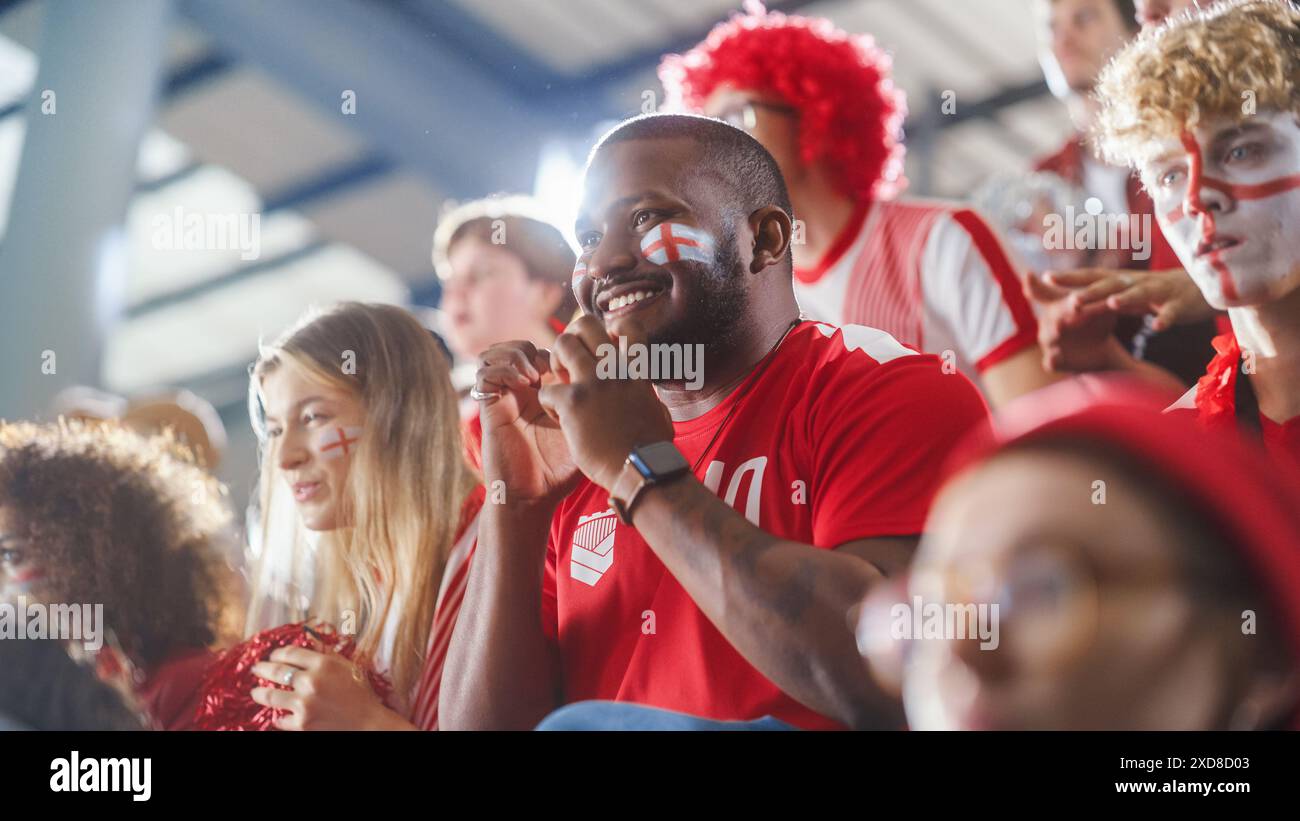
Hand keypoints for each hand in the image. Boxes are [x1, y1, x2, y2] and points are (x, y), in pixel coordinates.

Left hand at [250, 645, 406, 730]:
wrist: (367, 722)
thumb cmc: (360, 692)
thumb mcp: (346, 666)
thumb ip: (326, 653)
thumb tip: (308, 637)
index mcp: (323, 664)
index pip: (289, 653)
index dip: (277, 653)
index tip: (273, 655)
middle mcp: (311, 682)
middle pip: (276, 671)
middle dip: (262, 669)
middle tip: (256, 669)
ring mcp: (304, 704)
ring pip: (270, 696)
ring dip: (259, 693)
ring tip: (255, 692)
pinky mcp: (301, 724)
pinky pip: (280, 719)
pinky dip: (278, 716)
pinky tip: (277, 714)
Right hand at [473, 339, 581, 506]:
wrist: (534, 498)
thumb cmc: (561, 471)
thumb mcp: (583, 431)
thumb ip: (593, 406)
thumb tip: (617, 383)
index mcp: (545, 393)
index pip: (545, 352)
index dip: (559, 348)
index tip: (578, 361)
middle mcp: (522, 392)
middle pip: (521, 345)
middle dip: (539, 345)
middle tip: (556, 361)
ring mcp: (504, 398)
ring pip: (499, 352)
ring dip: (518, 353)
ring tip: (536, 370)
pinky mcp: (489, 409)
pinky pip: (484, 374)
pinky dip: (503, 369)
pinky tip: (524, 382)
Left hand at [536, 314, 673, 491]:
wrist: (639, 470)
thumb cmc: (651, 449)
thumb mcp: (659, 411)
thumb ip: (646, 394)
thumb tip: (646, 392)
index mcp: (637, 370)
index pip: (628, 325)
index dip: (611, 327)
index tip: (605, 345)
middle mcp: (615, 368)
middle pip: (586, 324)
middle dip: (574, 338)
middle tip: (572, 362)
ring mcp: (593, 382)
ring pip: (562, 344)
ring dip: (556, 361)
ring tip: (562, 384)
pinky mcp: (572, 403)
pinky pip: (547, 389)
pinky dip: (549, 403)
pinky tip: (561, 419)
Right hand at [1025, 271, 1122, 372]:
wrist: (1100, 349)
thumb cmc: (1096, 320)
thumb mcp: (1099, 305)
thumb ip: (1099, 296)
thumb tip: (1113, 281)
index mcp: (1057, 305)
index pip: (1042, 293)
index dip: (1034, 285)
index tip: (1029, 274)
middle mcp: (1049, 323)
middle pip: (1050, 315)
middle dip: (1058, 310)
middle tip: (1067, 304)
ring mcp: (1050, 343)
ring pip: (1048, 338)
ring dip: (1052, 333)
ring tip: (1060, 327)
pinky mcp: (1055, 361)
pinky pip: (1051, 361)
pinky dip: (1052, 359)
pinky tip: (1054, 358)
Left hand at [1042, 267, 1213, 330]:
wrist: (1204, 287)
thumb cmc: (1158, 293)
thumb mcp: (1127, 294)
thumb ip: (1103, 296)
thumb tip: (1070, 299)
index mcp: (1122, 281)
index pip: (1092, 276)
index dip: (1070, 277)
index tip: (1045, 277)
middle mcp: (1138, 282)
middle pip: (1111, 283)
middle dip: (1092, 290)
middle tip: (1072, 299)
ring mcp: (1160, 291)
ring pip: (1141, 293)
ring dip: (1126, 298)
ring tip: (1112, 304)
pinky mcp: (1181, 304)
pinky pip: (1172, 312)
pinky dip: (1165, 318)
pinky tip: (1157, 326)